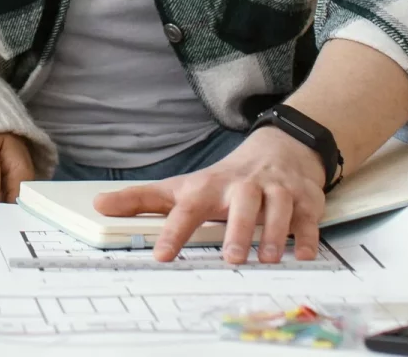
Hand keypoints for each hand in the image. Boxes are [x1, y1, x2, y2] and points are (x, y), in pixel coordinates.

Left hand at [92, 127, 325, 263]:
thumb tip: (99, 205)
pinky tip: (303, 253)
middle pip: (243, 201)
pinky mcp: (305, 199)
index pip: (188, 207)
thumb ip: (143, 200)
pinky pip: (308, 216)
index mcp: (210, 187)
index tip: (161, 255)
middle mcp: (244, 187)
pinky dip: (307, 235)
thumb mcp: (183, 186)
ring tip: (266, 259)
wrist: (281, 148)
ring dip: (273, 232)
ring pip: (278, 207)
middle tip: (231, 258)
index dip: (174, 230)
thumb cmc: (225, 178)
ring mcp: (277, 190)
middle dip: (238, 228)